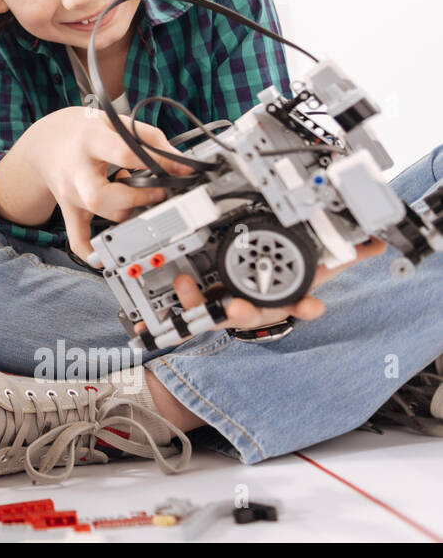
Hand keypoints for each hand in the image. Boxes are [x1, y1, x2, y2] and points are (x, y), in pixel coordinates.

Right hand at [25, 107, 197, 260]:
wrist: (46, 141)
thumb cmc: (83, 130)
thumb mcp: (114, 121)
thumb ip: (149, 138)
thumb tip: (181, 162)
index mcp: (90, 141)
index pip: (124, 153)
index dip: (157, 162)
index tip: (182, 168)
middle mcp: (76, 170)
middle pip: (101, 196)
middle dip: (137, 198)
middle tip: (159, 192)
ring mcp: (71, 194)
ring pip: (101, 214)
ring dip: (128, 211)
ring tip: (134, 194)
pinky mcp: (70, 210)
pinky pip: (77, 238)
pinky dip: (91, 252)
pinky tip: (106, 257)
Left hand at [170, 238, 386, 331]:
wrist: (246, 301)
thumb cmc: (278, 287)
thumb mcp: (311, 271)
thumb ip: (342, 256)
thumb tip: (376, 243)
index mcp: (282, 302)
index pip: (299, 307)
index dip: (305, 308)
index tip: (310, 306)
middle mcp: (255, 309)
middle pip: (253, 315)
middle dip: (247, 312)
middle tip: (240, 308)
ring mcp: (227, 309)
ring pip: (216, 314)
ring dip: (205, 304)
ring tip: (192, 288)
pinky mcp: (204, 305)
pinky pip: (191, 305)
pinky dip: (185, 294)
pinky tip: (181, 281)